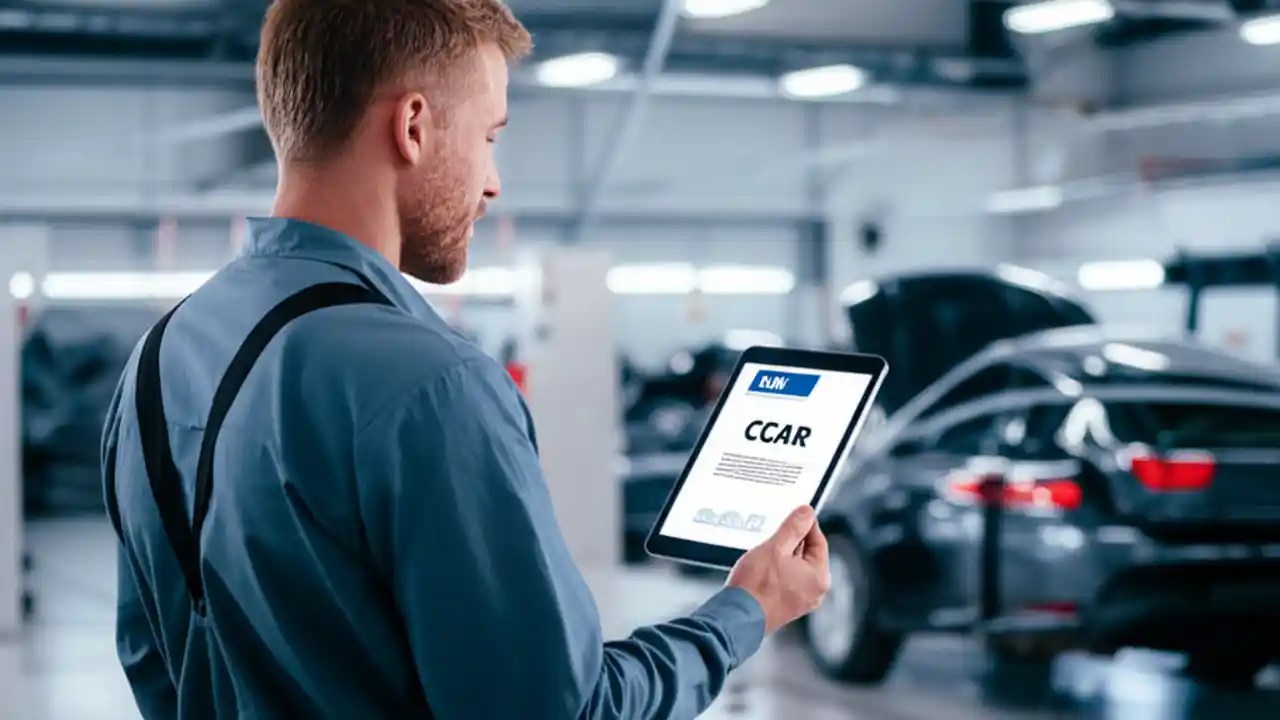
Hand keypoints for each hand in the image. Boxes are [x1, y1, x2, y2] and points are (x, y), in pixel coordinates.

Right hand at [726, 505, 829, 634]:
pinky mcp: (788, 606)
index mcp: (819, 576)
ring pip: (797, 568)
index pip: (819, 541)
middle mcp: (815, 591)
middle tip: (774, 537)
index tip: (796, 515)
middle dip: (792, 543)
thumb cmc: (756, 587)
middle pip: (809, 555)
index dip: (806, 525)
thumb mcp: (776, 547)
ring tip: (765, 556)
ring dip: (783, 557)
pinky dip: (779, 572)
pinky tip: (763, 570)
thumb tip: (806, 514)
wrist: (737, 616)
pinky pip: (789, 581)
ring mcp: (802, 601)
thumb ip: (794, 528)